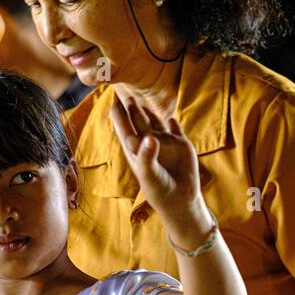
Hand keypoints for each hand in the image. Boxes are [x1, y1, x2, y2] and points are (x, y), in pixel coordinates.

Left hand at [109, 95, 201, 223]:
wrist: (181, 200)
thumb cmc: (159, 189)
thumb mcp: (149, 174)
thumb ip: (147, 155)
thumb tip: (150, 137)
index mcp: (137, 151)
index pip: (125, 129)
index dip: (118, 117)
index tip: (113, 103)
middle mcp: (150, 145)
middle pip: (138, 122)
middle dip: (132, 109)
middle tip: (125, 95)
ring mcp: (166, 144)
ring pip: (156, 123)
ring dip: (149, 112)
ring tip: (142, 100)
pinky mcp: (182, 145)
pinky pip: (176, 130)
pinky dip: (173, 123)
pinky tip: (170, 118)